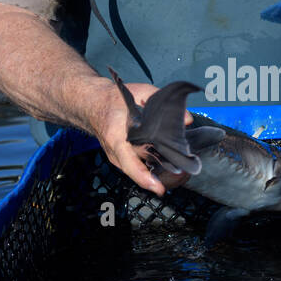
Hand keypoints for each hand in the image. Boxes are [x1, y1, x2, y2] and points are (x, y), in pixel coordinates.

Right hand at [92, 80, 192, 194]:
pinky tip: (168, 165)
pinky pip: (138, 168)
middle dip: (161, 177)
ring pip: (140, 172)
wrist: (93, 104)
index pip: (130, 164)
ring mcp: (117, 158)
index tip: (160, 189)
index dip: (146, 179)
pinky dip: (152, 169)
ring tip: (180, 171)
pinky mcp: (121, 160)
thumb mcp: (141, 92)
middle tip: (183, 175)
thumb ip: (163, 103)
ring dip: (158, 174)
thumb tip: (187, 120)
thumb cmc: (115, 99)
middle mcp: (116, 153)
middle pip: (139, 172)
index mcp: (117, 138)